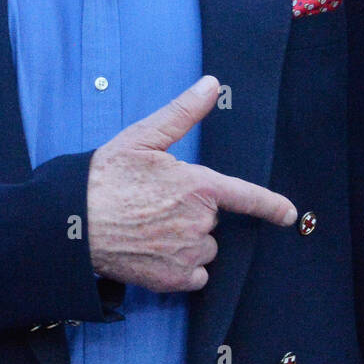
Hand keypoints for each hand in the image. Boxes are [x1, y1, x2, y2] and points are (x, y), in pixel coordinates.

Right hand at [87, 76, 297, 292]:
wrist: (74, 223)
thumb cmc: (106, 176)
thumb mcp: (144, 137)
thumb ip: (183, 113)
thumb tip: (211, 84)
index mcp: (198, 185)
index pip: (245, 196)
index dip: (271, 205)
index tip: (289, 214)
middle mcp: (199, 222)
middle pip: (212, 219)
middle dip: (193, 212)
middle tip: (156, 204)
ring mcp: (187, 254)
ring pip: (204, 249)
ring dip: (188, 241)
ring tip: (151, 228)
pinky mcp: (173, 279)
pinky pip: (194, 276)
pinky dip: (181, 268)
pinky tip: (155, 252)